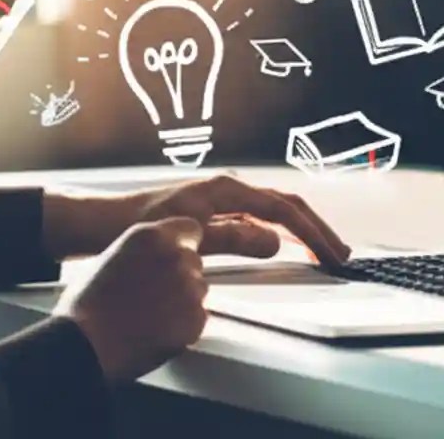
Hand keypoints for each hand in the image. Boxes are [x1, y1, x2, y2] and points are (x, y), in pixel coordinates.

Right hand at [53, 217, 206, 382]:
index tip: (174, 255)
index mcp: (152, 236)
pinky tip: (159, 330)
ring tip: (154, 314)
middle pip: (194, 260)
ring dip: (184, 298)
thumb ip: (139, 251)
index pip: (190, 228)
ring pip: (198, 289)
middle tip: (156, 292)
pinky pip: (198, 317)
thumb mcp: (108, 258)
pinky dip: (184, 324)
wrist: (87, 344)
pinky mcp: (195, 319)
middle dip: (180, 273)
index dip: (182, 243)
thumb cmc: (86, 304)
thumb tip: (149, 256)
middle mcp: (176, 256)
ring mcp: (189, 288)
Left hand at [128, 175, 350, 265]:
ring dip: (301, 230)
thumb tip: (275, 242)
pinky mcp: (214, 213)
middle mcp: (227, 190)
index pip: (283, 209)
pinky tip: (286, 245)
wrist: (102, 222)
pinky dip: (279, 232)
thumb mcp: (189, 235)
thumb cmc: (138, 224)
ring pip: (274, 211)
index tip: (331, 253)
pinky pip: (258, 219)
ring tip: (324, 249)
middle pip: (285, 206)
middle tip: (340, 254)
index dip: (311, 232)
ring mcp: (222, 200)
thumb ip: (232, 238)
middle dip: (316, 229)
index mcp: (226, 190)